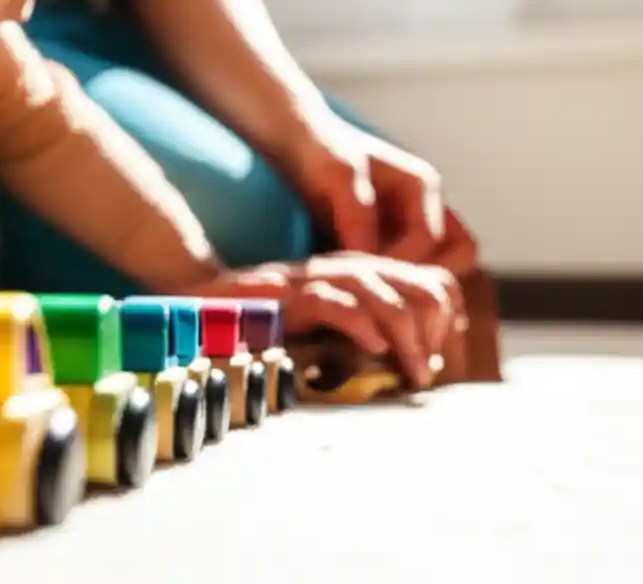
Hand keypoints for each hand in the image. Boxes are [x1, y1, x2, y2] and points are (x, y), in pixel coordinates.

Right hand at [181, 253, 463, 388]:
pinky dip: (361, 325)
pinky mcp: (283, 295)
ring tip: (412, 373)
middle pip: (417, 283)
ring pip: (382, 293)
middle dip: (432, 330)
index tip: (437, 357)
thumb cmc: (262, 329)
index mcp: (359, 275)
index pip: (432, 280)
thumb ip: (364, 337)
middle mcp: (343, 269)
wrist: (196, 311)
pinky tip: (374, 351)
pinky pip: (334, 302)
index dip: (446, 318)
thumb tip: (409, 366)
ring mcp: (312, 279)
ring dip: (406, 338)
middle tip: (424, 372)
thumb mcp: (326, 332)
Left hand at [286, 115, 478, 274]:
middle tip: (384, 292)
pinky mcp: (399, 240)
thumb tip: (373, 262)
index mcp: (420, 184)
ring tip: (378, 294)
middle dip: (429, 275)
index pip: (429, 238)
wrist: (301, 144)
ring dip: (419, 282)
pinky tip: (369, 293)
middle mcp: (427, 206)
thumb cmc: (319, 152)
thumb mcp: (336, 176)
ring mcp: (416, 224)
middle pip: (462, 252)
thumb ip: (356, 215)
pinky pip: (418, 269)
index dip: (400, 262)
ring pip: (446, 264)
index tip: (365, 278)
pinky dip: (402, 284)